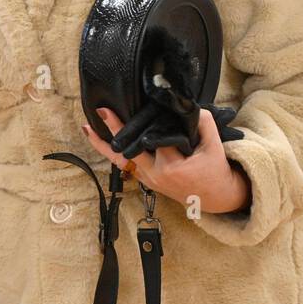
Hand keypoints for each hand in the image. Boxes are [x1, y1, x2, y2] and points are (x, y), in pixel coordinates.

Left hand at [82, 106, 249, 214]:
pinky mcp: (144, 180)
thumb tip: (190, 106)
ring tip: (88, 127)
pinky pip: (123, 165)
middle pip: (131, 149)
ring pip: (121, 160)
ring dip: (103, 143)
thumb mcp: (214, 147)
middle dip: (116, 129)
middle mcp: (156, 174)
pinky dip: (110, 152)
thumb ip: (204, 125)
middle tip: (103, 110)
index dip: (154, 124)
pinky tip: (96, 138)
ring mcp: (148, 179)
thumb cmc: (214, 171)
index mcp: (174, 166)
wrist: (213, 197)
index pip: (157, 140)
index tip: (149, 107)